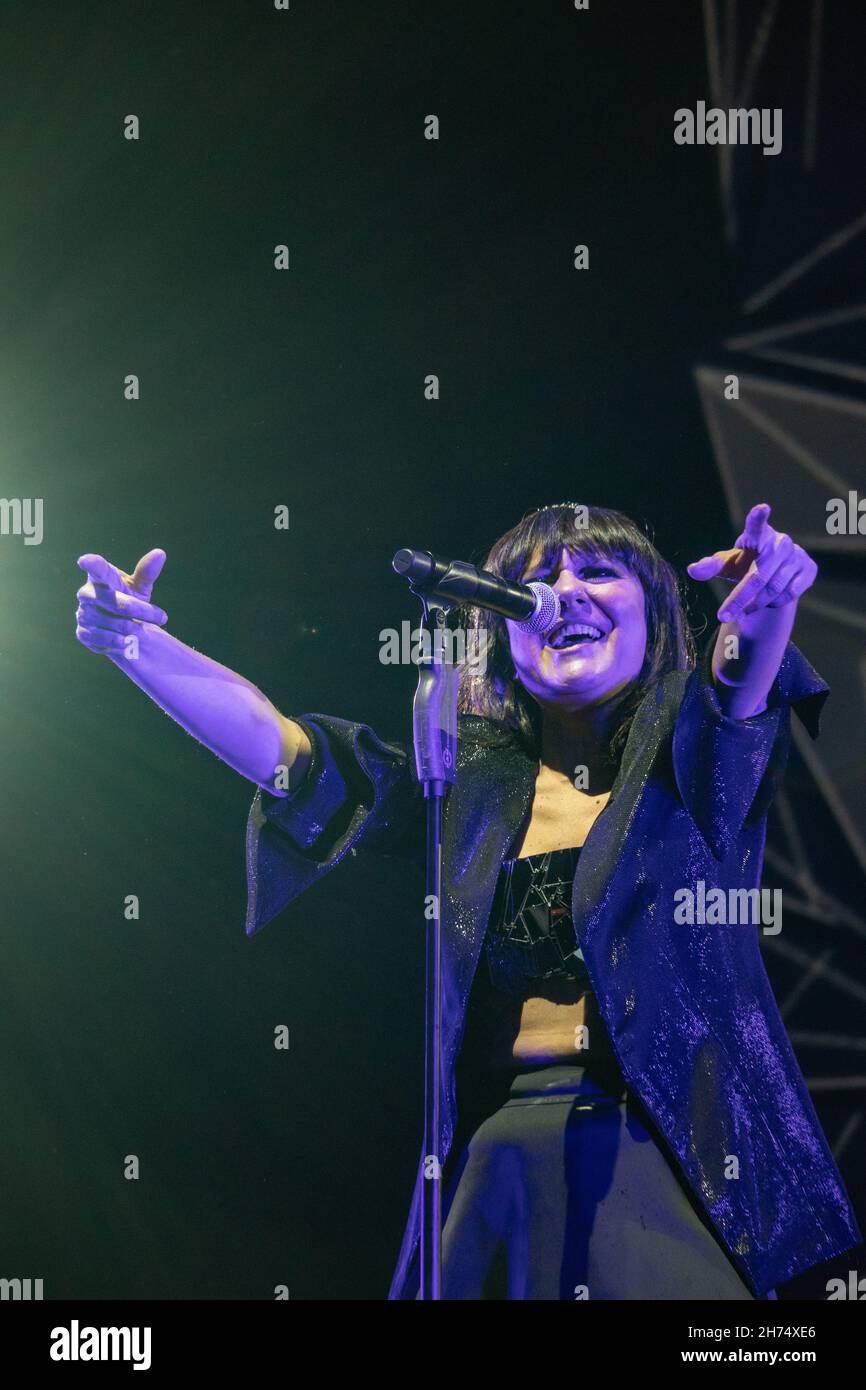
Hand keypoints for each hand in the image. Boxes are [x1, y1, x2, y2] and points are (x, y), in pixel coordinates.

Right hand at [75, 549, 167, 653]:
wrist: (121, 628)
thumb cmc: (129, 599)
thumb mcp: (139, 587)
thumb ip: (147, 573)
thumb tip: (160, 553)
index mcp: (101, 577)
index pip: (97, 569)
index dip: (91, 564)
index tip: (84, 561)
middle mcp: (87, 593)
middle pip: (116, 602)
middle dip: (141, 611)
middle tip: (162, 617)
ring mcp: (83, 613)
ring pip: (113, 623)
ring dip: (133, 628)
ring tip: (141, 630)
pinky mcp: (82, 632)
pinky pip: (104, 639)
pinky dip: (120, 642)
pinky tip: (127, 641)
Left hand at [686, 504, 816, 623]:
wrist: (775, 572)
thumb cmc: (746, 564)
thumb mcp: (727, 565)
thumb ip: (709, 566)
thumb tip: (692, 570)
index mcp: (758, 536)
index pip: (757, 526)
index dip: (758, 518)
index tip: (761, 508)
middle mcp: (781, 542)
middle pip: (759, 576)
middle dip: (739, 599)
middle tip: (723, 616)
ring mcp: (797, 555)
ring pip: (774, 589)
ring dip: (756, 604)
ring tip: (746, 608)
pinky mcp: (809, 569)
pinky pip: (789, 594)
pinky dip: (774, 603)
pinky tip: (767, 602)